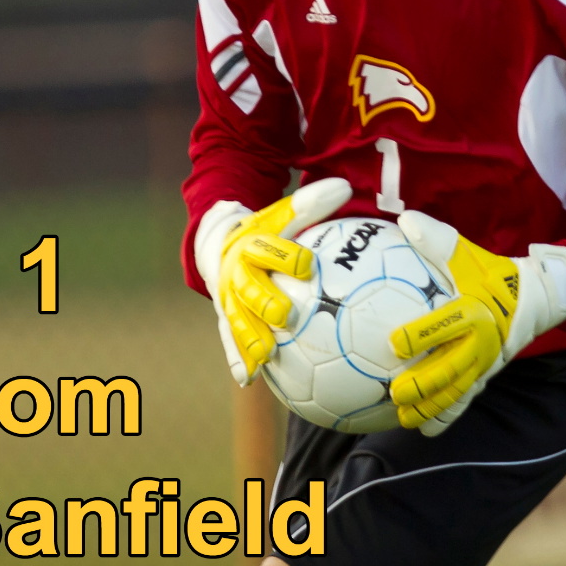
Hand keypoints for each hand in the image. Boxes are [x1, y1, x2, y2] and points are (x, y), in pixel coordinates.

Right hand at [202, 178, 350, 385]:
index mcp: (251, 245)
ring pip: (238, 320)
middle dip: (266, 302)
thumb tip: (347, 186)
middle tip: (286, 315)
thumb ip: (312, 205)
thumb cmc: (266, 232)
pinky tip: (249, 379)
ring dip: (250, 338)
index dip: (286, 256)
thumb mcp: (284, 215)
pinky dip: (238, 359)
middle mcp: (236, 274)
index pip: (268, 249)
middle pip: (249, 289)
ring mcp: (228, 300)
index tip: (307, 264)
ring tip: (266, 355)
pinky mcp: (226, 319)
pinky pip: (230, 341)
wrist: (218, 244)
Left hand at [389, 212, 565, 434]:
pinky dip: (447, 417)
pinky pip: (466, 401)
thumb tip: (405, 220)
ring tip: (404, 419)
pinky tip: (425, 430)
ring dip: (431, 408)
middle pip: (450, 369)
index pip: (445, 325)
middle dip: (423, 384)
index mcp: (474, 312)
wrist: (535, 298)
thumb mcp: (468, 254)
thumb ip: (438, 240)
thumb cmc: (492, 273)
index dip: (420, 335)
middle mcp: (481, 343)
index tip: (394, 343)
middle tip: (395, 393)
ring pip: (457, 392)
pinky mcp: (487, 376)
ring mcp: (485, 364)